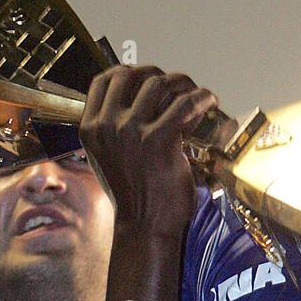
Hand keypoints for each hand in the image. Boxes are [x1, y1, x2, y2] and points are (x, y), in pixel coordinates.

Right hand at [79, 65, 217, 237]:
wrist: (143, 227)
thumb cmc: (132, 198)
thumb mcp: (108, 160)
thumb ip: (113, 132)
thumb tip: (135, 107)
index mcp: (90, 129)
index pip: (103, 81)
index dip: (128, 72)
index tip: (145, 77)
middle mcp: (107, 126)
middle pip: (132, 75)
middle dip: (157, 74)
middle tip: (176, 85)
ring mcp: (131, 132)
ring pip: (159, 84)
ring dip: (182, 83)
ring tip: (195, 94)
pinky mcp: (158, 140)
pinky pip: (184, 103)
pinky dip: (201, 97)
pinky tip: (209, 102)